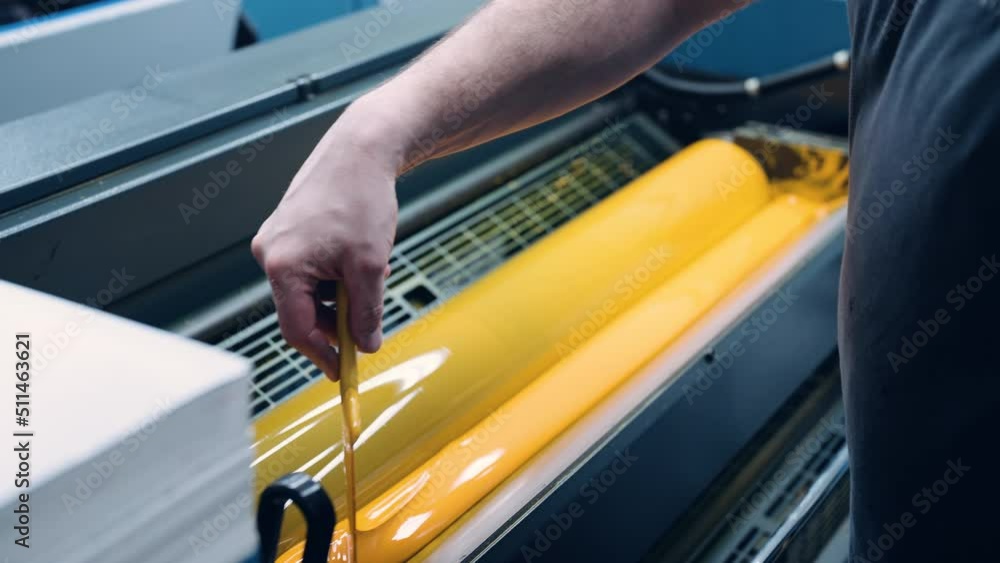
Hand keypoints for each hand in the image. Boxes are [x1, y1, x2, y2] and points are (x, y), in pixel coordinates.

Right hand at [252, 108, 399, 379]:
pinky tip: (359, 260)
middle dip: (334, 322)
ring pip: (307, 290)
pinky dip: (334, 276)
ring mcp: (275, 240)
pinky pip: (308, 269)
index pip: (296, 328)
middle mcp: (269, 253)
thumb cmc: (362, 200)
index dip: (322, 355)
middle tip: (367, 326)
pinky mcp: (287, 231)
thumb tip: (365, 346)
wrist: (361, 150)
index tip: (343, 372)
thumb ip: (365, 313)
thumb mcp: (371, 267)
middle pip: (299, 311)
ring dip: (338, 297)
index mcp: (282, 265)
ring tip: (370, 275)